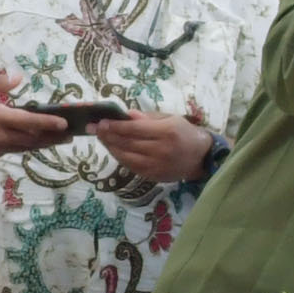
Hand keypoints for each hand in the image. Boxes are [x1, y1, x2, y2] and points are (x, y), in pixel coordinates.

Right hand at [0, 78, 72, 164]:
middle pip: (32, 139)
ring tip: (56, 141)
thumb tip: (19, 77)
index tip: (64, 124)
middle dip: (52, 138)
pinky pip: (10, 151)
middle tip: (68, 135)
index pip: (29, 122)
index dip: (48, 124)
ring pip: (24, 148)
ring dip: (41, 145)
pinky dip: (20, 146)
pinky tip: (29, 142)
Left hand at [85, 110, 213, 184]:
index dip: (115, 126)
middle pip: (127, 143)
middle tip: (93, 129)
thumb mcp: (170, 118)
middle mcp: (161, 150)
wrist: (200, 157)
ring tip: (101, 138)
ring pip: (126, 157)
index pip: (134, 130)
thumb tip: (125, 115)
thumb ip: (147, 117)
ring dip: (110, 147)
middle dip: (107, 136)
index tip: (101, 121)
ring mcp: (156, 166)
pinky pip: (131, 166)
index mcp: (166, 132)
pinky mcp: (153, 177)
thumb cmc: (184, 132)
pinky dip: (120, 157)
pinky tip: (113, 149)